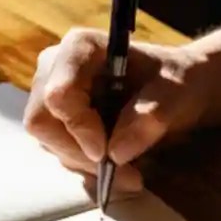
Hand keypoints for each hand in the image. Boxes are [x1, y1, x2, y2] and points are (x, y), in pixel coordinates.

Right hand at [24, 28, 212, 192]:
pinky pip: (57, 149)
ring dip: (86, 163)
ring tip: (129, 171)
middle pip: (43, 121)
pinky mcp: (54, 119)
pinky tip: (117, 166)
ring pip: (47, 140)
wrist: (176, 89)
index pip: (59, 93)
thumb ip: (152, 116)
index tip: (105, 153)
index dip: (77, 126)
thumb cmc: (176, 80)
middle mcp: (55, 67)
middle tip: (124, 173)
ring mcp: (50, 93)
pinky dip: (86, 165)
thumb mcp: (177, 93)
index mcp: (80, 48)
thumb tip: (116, 153)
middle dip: (80, 153)